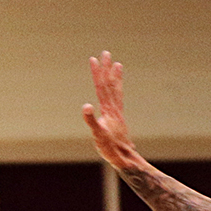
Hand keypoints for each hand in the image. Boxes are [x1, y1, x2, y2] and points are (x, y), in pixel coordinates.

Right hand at [82, 51, 142, 170]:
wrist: (124, 157)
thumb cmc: (110, 148)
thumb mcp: (98, 135)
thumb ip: (91, 120)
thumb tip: (85, 105)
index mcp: (108, 110)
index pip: (102, 87)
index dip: (97, 73)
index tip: (94, 59)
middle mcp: (114, 108)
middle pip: (109, 84)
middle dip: (106, 69)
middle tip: (105, 53)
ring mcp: (117, 112)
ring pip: (115, 90)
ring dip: (114, 76)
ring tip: (116, 64)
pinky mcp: (117, 117)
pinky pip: (117, 98)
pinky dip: (117, 89)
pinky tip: (115, 87)